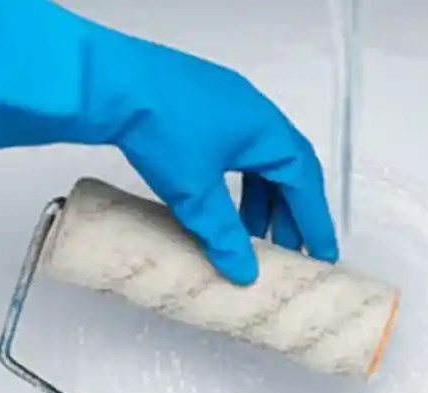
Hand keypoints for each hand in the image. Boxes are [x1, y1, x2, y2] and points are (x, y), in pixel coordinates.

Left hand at [90, 35, 339, 284]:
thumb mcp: (196, 192)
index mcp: (266, 130)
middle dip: (287, 215)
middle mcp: (254, 114)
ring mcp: (227, 107)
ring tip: (250, 238)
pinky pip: (234, 152)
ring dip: (260, 201)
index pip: (304, 182)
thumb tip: (244, 273)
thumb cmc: (161, 127)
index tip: (321, 255)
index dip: (314, 222)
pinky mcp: (199, 107)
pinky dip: (236, 184)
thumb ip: (223, 234)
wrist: (106, 84)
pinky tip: (221, 206)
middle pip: (285, 171)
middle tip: (286, 253)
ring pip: (257, 162)